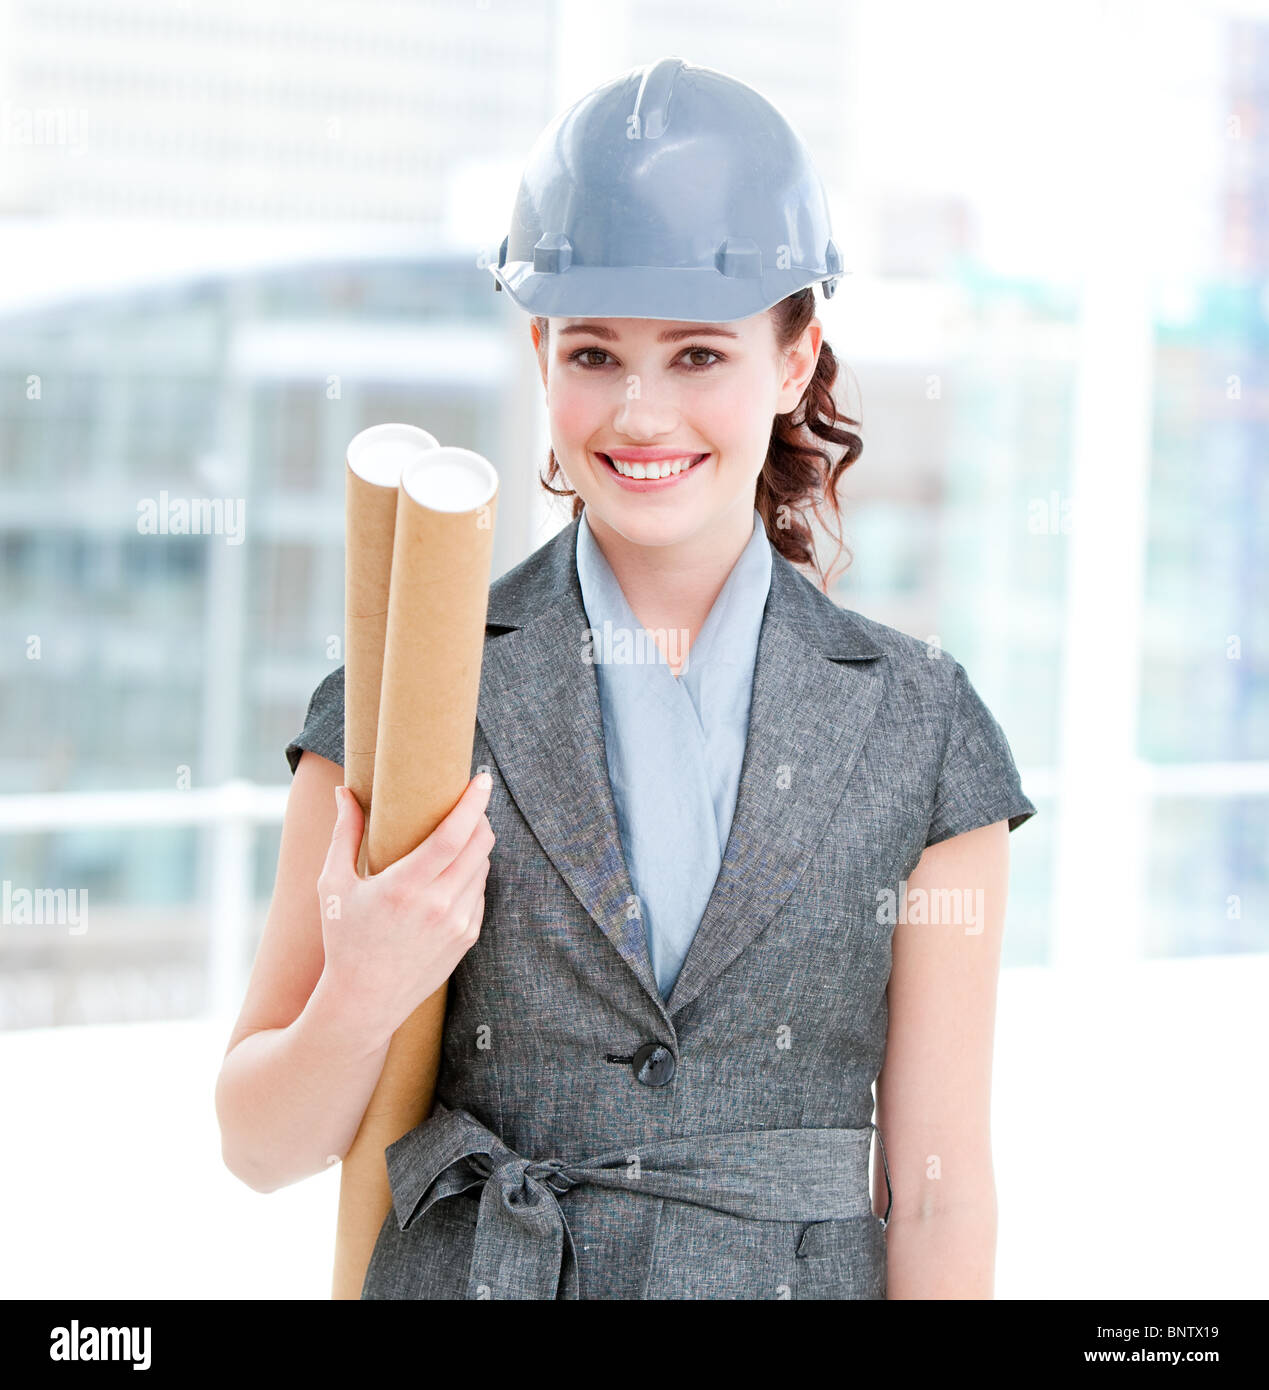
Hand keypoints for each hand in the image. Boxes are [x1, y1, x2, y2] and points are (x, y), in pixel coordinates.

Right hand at [316, 774, 494, 1042]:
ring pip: (482, 866)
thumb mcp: (334, 886)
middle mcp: (439, 905)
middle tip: (467, 801)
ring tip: (456, 835)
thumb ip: (343, 834)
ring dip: (476, 844)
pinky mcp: (467, 937)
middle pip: (479, 844)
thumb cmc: (344, 940)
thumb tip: (343, 792)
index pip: (454, 835)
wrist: (365, 1001)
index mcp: (406, 887)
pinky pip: (480, 892)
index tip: (481, 780)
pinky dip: (472, 874)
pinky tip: (452, 872)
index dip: (472, 803)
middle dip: (479, 817)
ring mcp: (458, 923)